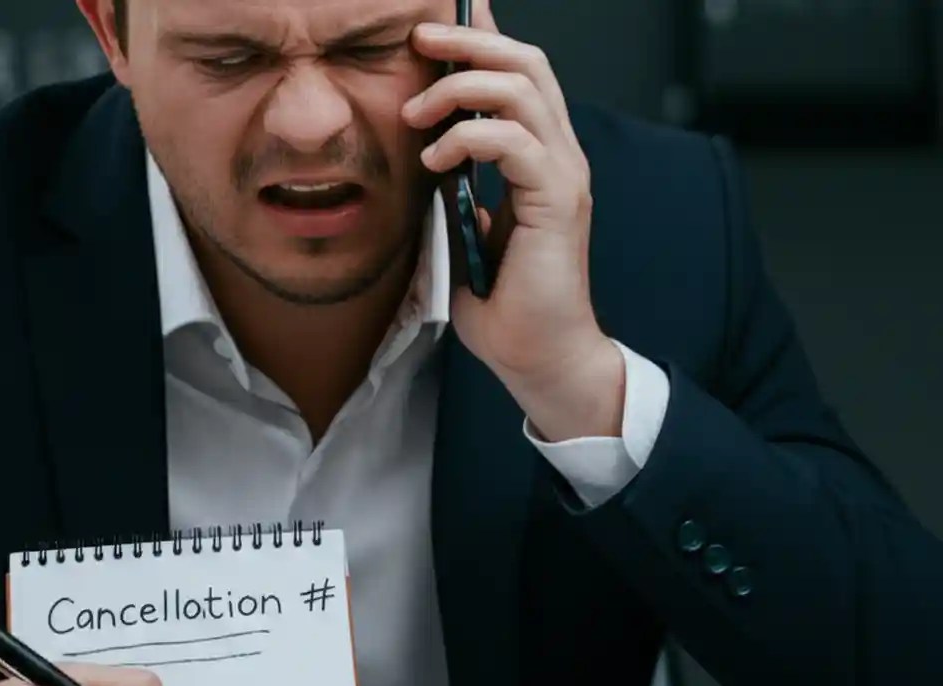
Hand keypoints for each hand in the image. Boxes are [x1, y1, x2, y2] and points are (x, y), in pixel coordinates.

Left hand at [402, 0, 623, 440]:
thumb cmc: (505, 304)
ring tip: (415, 113)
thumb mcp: (469, 231)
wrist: (538, 357)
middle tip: (418, 39)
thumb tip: (435, 159)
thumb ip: (461, 191)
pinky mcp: (557, 201)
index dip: (485, 35)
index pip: (521, 74)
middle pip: (526, 61)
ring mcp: (564, 174)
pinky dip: (465, 138)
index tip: (438, 20)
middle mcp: (560, 155)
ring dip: (459, 86)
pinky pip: (512, 140)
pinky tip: (435, 163)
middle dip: (469, 39)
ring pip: (523, 87)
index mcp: (542, 156)